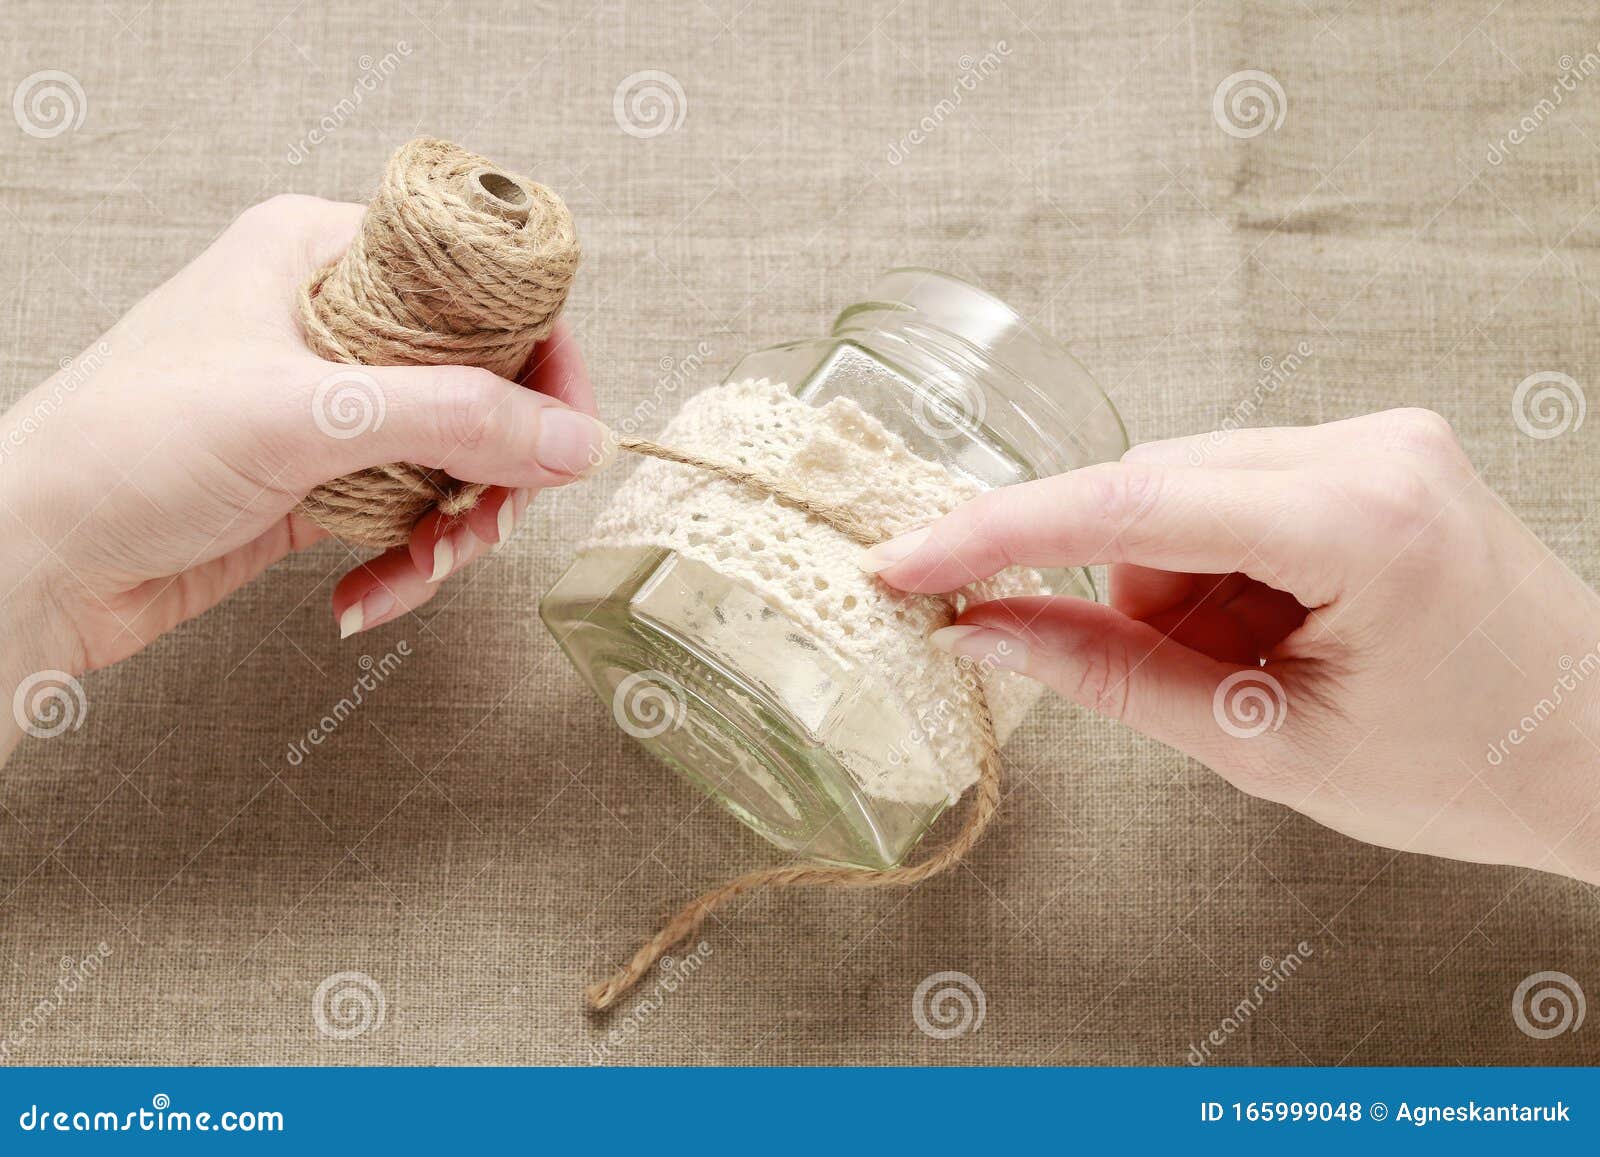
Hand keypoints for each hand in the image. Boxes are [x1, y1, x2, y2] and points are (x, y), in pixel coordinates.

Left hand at [0, 194, 608, 730]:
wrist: (31, 558)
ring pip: (449, 460)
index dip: (541, 359)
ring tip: (419, 570)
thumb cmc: (124, 448)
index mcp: (321, 254)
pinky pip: (404, 514)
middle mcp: (332, 323)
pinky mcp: (315, 483)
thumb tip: (577, 440)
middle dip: (495, 468)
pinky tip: (362, 599)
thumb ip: (454, 419)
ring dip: (452, 527)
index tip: (569, 434)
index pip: (480, 286)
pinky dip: (404, 562)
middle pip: (479, 385)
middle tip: (485, 522)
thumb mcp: (304, 416)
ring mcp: (325, 407)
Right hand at [864, 408, 1599, 883]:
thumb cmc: (1467, 770)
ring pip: (1183, 491)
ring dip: (1173, 586)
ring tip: (1252, 670)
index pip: (1132, 509)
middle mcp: (1373, 447)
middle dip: (1123, 592)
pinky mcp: (1375, 448)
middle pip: (1150, 490)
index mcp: (1364, 522)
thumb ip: (1112, 679)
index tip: (906, 562)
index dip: (999, 535)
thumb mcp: (1270, 746)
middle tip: (1155, 679)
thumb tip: (984, 630)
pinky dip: (1217, 568)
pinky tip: (1274, 631)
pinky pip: (1233, 488)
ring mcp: (1379, 436)